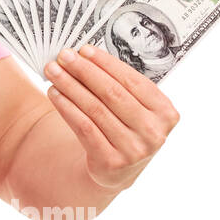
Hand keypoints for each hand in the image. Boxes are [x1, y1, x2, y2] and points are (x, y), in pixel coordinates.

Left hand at [43, 44, 180, 191]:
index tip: (84, 49)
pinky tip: (54, 93)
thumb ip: (121, 86)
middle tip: (64, 56)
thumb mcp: (134, 109)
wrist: (117, 171)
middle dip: (85, 71)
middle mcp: (153, 132)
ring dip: (71, 86)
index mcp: (165, 112)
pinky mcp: (111, 162)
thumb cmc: (124, 128)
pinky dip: (67, 107)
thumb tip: (85, 54)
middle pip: (112, 93)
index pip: (132, 80)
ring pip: (95, 109)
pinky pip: (84, 127)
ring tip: (53, 71)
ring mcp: (134, 149)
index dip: (106, 63)